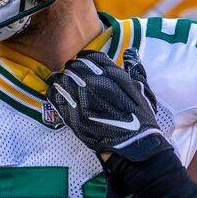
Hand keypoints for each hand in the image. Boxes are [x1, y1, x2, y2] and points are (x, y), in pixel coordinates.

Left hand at [47, 49, 170, 161]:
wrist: (134, 144)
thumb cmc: (141, 118)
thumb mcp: (143, 90)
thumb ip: (135, 70)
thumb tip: (130, 53)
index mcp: (114, 75)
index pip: (92, 57)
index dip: (85, 58)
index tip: (82, 61)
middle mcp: (98, 85)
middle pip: (76, 67)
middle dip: (72, 68)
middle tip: (71, 72)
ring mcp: (85, 101)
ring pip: (63, 81)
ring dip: (61, 80)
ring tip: (61, 83)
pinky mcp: (75, 118)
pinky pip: (57, 100)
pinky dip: (54, 94)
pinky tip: (55, 94)